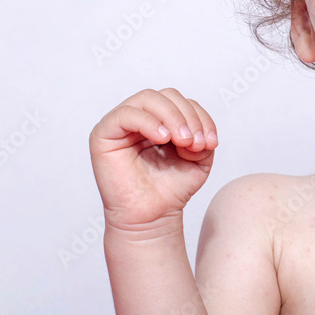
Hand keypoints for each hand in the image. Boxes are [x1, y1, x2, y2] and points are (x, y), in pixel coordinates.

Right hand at [90, 88, 217, 231]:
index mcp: (161, 120)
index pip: (182, 102)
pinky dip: (150, 122)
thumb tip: (194, 128)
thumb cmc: (171, 189)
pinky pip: (125, 114)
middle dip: (187, 116)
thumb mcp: (199, 158)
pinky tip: (163, 139)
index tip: (211, 143)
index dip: (200, 117)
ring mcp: (121, 124)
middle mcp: (140, 118)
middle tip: (195, 143)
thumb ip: (202, 136)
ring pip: (148, 99)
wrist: (152, 218)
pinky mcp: (104, 134)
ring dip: (172, 117)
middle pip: (167, 96)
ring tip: (183, 142)